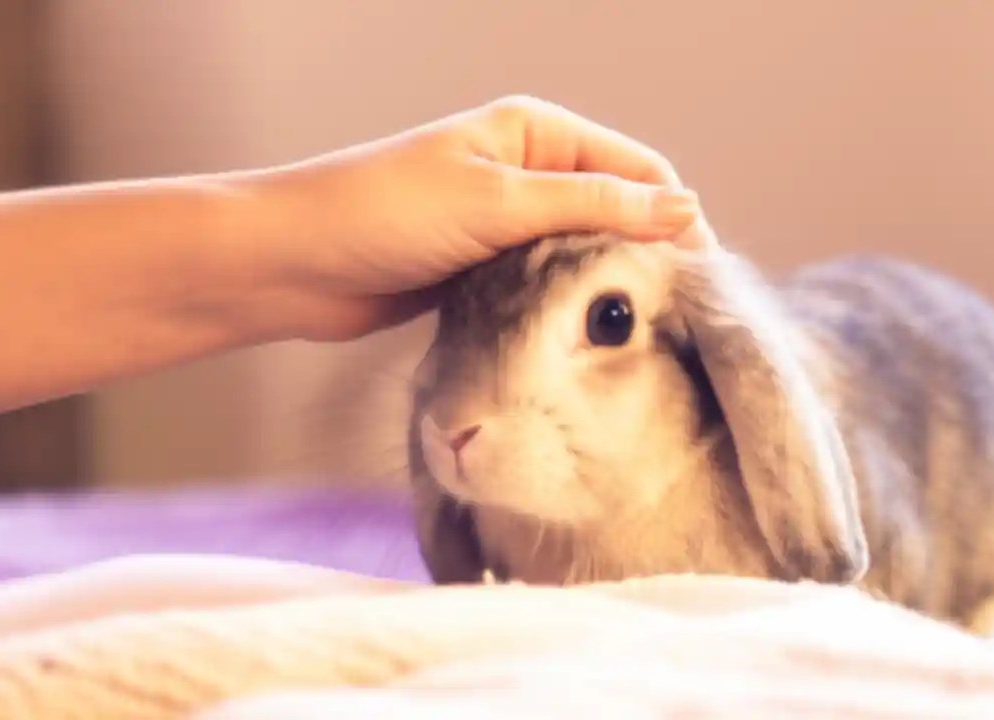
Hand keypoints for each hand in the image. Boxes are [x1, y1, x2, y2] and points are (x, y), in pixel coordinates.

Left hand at [236, 95, 700, 340]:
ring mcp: (503, 223)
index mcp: (535, 133)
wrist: (292, 263)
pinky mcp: (482, 268)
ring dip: (600, 286)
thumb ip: (593, 208)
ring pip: (578, 254)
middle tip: (669, 314)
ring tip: (628, 332)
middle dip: (642, 255)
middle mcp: (525, 172)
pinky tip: (577, 337)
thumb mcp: (500, 204)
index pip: (635, 169)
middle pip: (612, 212)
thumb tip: (686, 210)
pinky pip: (542, 284)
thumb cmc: (386, 214)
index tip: (701, 276)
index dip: (673, 216)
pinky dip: (561, 305)